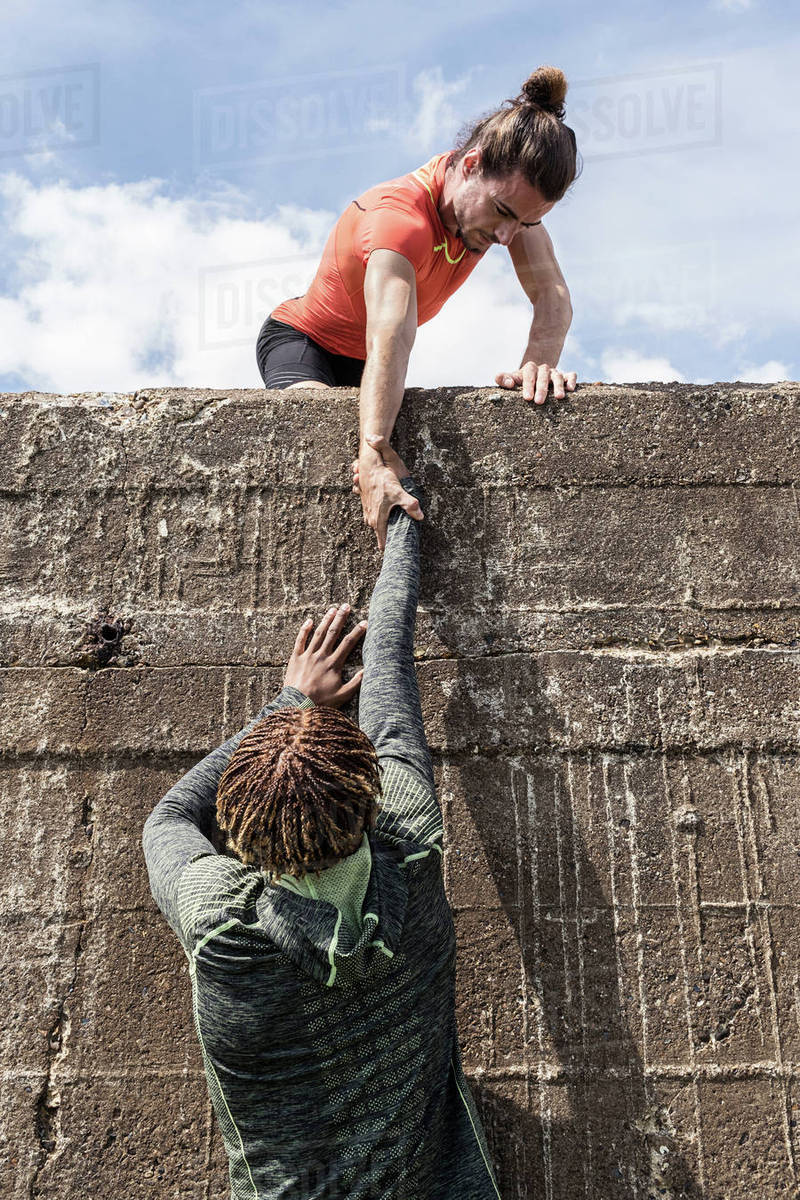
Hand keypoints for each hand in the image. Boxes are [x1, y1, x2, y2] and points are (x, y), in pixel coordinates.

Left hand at [283, 604, 366, 706]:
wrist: (297, 704)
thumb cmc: (320, 702)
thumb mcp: (342, 695)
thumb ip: (356, 682)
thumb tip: (367, 671)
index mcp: (333, 664)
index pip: (348, 643)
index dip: (357, 632)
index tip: (364, 622)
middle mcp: (321, 656)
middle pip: (333, 633)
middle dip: (341, 618)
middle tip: (346, 606)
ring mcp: (307, 655)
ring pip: (318, 633)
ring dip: (326, 620)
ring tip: (332, 609)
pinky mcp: (295, 658)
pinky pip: (300, 641)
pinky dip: (304, 630)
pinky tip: (309, 621)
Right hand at [352, 432, 421, 551]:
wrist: (369, 468)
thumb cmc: (383, 481)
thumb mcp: (399, 493)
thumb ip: (410, 505)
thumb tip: (421, 516)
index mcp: (378, 520)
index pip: (383, 542)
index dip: (391, 548)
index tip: (397, 554)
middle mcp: (371, 519)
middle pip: (381, 535)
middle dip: (390, 538)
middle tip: (401, 543)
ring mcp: (368, 513)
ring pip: (378, 526)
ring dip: (386, 528)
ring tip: (396, 531)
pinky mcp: (367, 506)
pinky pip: (375, 517)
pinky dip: (381, 519)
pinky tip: (389, 513)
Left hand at [495, 362, 576, 404]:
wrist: (535, 375)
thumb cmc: (521, 382)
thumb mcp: (511, 379)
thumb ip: (504, 379)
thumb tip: (508, 383)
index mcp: (529, 369)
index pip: (529, 374)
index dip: (528, 385)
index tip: (527, 398)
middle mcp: (543, 370)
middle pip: (543, 375)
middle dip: (542, 389)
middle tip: (539, 402)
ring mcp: (555, 373)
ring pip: (558, 376)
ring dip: (558, 386)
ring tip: (559, 397)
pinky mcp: (565, 376)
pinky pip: (571, 375)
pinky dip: (571, 380)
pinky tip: (571, 389)